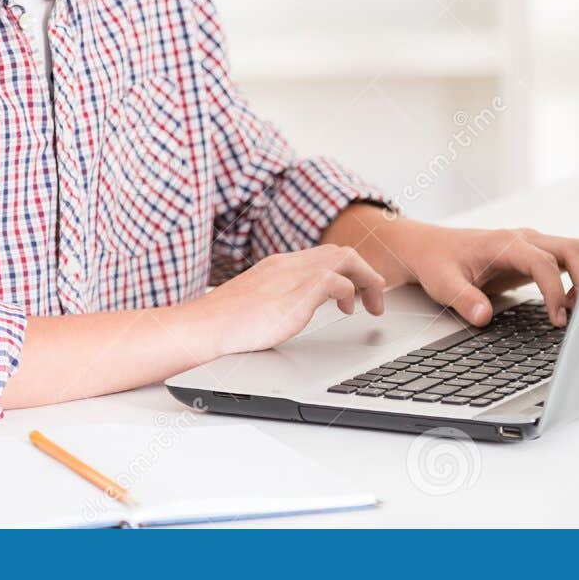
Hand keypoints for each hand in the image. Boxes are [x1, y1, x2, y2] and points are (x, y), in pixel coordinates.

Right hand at [184, 243, 386, 355]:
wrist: (204, 327)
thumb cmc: (223, 324)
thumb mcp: (256, 304)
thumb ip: (275, 300)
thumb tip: (286, 311)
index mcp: (279, 265)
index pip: (322, 255)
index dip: (345, 270)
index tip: (355, 290)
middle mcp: (289, 264)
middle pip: (340, 252)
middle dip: (364, 272)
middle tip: (374, 297)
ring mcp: (293, 275)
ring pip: (345, 258)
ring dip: (365, 279)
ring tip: (372, 303)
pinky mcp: (298, 293)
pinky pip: (338, 280)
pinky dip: (352, 291)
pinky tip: (349, 309)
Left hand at [406, 224, 578, 327]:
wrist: (430, 247)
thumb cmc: (437, 261)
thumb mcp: (442, 283)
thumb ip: (464, 299)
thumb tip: (484, 317)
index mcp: (504, 244)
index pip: (543, 262)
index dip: (555, 291)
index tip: (557, 320)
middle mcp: (524, 240)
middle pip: (573, 248)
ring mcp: (533, 245)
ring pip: (578, 249)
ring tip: (578, 309)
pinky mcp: (536, 255)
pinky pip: (569, 258)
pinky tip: (569, 303)